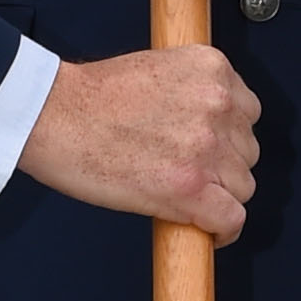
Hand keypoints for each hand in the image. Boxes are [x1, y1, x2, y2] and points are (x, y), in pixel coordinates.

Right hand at [18, 44, 260, 239]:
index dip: (229, 135)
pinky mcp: (190, 188)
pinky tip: (209, 232)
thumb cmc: (88, 98)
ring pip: (242, 186)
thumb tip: (209, 128)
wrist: (53, 116)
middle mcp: (217, 104)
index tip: (215, 149)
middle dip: (222, 165)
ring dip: (219, 195)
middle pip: (246, 151)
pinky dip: (222, 230)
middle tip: (190, 171)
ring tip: (186, 196)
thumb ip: (191, 93)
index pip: (247, 111)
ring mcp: (206, 147)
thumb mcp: (157, 70)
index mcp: (211, 69)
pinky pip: (231, 219)